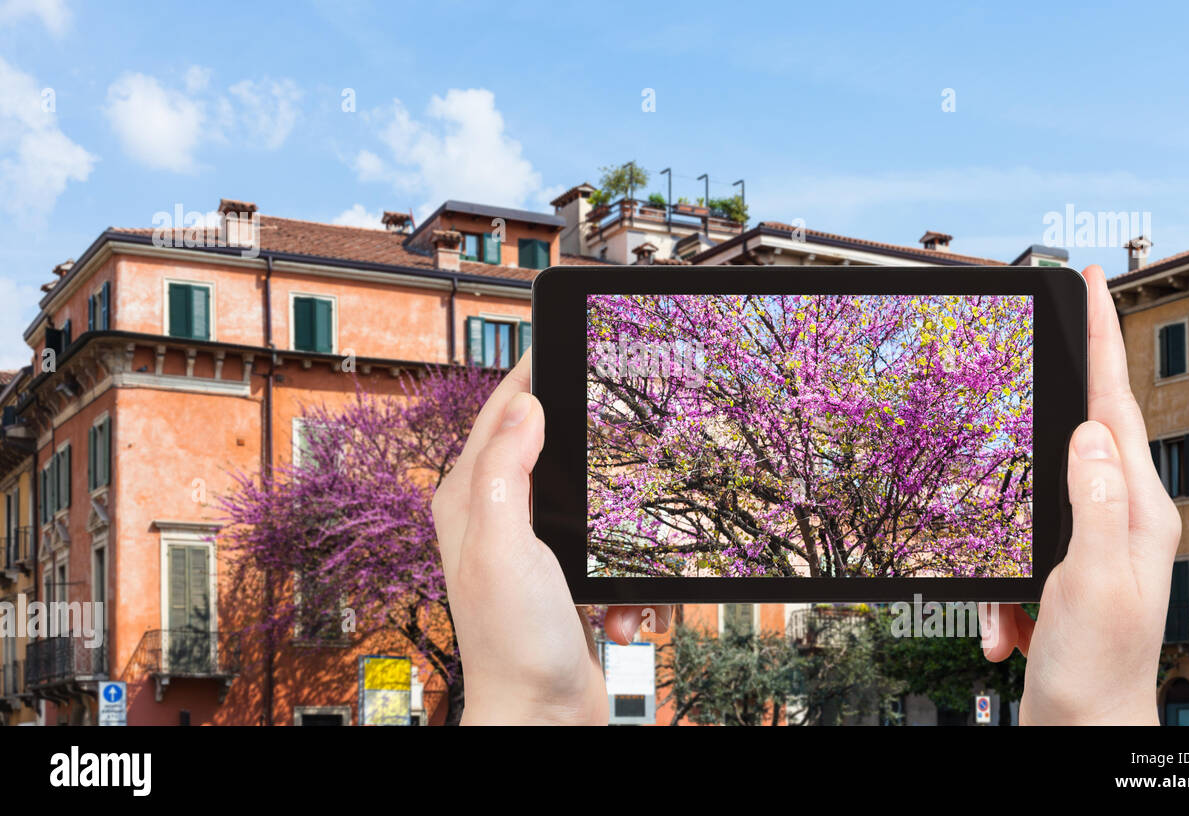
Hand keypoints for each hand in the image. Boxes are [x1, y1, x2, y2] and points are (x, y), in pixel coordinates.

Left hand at [431, 350, 672, 724]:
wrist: (543, 719)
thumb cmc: (513, 642)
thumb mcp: (505, 545)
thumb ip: (506, 471)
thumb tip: (525, 406)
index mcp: (471, 498)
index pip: (502, 411)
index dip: (534, 370)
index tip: (568, 338)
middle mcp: (497, 517)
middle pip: (554, 448)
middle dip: (597, 453)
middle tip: (632, 439)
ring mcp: (534, 549)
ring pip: (596, 503)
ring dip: (623, 536)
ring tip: (620, 576)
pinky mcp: (567, 580)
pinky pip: (615, 555)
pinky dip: (629, 584)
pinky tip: (622, 613)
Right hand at [980, 265, 1181, 724]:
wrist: (1084, 734)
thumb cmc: (1097, 672)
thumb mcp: (1088, 580)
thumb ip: (1091, 502)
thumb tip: (1087, 432)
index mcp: (1137, 511)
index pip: (1116, 406)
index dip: (1102, 341)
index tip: (1091, 285)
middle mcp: (1121, 520)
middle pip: (1075, 441)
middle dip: (1041, 427)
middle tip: (1026, 376)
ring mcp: (1092, 547)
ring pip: (1030, 505)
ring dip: (1003, 559)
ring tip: (1010, 618)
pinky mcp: (1061, 575)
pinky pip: (1014, 557)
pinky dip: (997, 596)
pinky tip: (1005, 636)